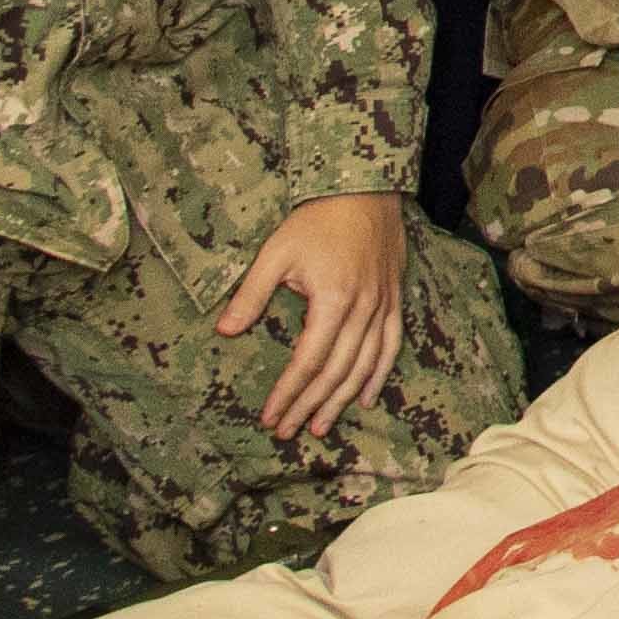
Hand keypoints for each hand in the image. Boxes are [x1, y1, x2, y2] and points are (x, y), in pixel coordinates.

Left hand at [212, 194, 411, 445]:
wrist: (365, 187)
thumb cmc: (317, 218)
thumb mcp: (276, 252)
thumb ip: (251, 294)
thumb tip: (224, 332)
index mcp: (334, 300)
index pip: (309, 360)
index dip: (288, 392)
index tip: (269, 416)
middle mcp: (363, 309)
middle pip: (337, 371)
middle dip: (310, 405)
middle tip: (288, 431)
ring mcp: (383, 305)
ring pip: (365, 365)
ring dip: (342, 399)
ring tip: (320, 426)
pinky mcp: (394, 298)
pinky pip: (391, 345)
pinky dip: (379, 375)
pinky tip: (365, 397)